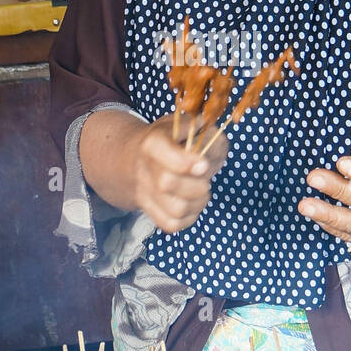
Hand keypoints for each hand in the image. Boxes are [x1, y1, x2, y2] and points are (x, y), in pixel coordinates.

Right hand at [130, 113, 228, 232]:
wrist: (144, 157)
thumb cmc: (177, 140)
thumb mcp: (192, 125)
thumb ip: (204, 133)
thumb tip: (206, 155)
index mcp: (153, 142)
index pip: (159, 149)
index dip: (185, 160)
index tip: (203, 164)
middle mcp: (144, 166)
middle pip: (166, 182)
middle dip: (196, 182)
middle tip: (204, 176)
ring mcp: (144, 191)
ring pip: (175, 209)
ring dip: (198, 202)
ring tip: (202, 190)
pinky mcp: (150, 211)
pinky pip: (172, 224)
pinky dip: (190, 217)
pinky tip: (193, 202)